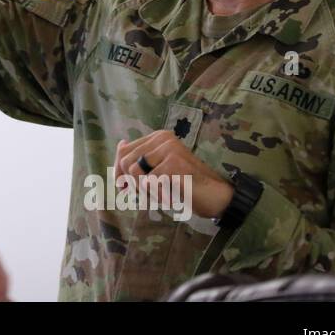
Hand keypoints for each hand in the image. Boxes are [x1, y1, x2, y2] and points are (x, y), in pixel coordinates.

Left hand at [115, 131, 234, 218]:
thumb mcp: (158, 170)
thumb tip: (120, 143)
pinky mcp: (174, 163)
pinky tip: (171, 197)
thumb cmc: (184, 185)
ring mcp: (169, 149)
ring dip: (144, 191)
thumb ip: (139, 158)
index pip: (123, 152)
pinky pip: (149, 183)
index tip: (124, 188)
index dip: (119, 173)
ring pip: (135, 173)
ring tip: (162, 195)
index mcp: (158, 137)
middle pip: (126, 163)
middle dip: (131, 184)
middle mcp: (163, 138)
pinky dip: (157, 195)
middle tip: (147, 196)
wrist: (215, 196)